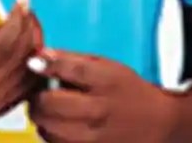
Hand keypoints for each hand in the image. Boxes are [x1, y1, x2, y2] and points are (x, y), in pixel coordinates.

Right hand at [0, 0, 44, 124]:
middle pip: (21, 57)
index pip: (4, 44)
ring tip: (27, 22)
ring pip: (29, 72)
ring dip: (34, 44)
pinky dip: (33, 66)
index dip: (18, 17)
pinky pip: (27, 88)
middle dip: (29, 26)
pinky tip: (27, 48)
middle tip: (25, 6)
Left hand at [26, 50, 175, 142]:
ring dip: (42, 117)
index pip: (70, 69)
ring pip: (45, 127)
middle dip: (37, 96)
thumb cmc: (129, 92)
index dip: (45, 64)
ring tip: (53, 109)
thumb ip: (73, 61)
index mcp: (107, 81)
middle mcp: (99, 110)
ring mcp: (92, 136)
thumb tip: (38, 56)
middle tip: (42, 92)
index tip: (33, 63)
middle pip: (48, 103)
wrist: (157, 124)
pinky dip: (50, 134)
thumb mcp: (108, 67)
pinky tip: (61, 125)